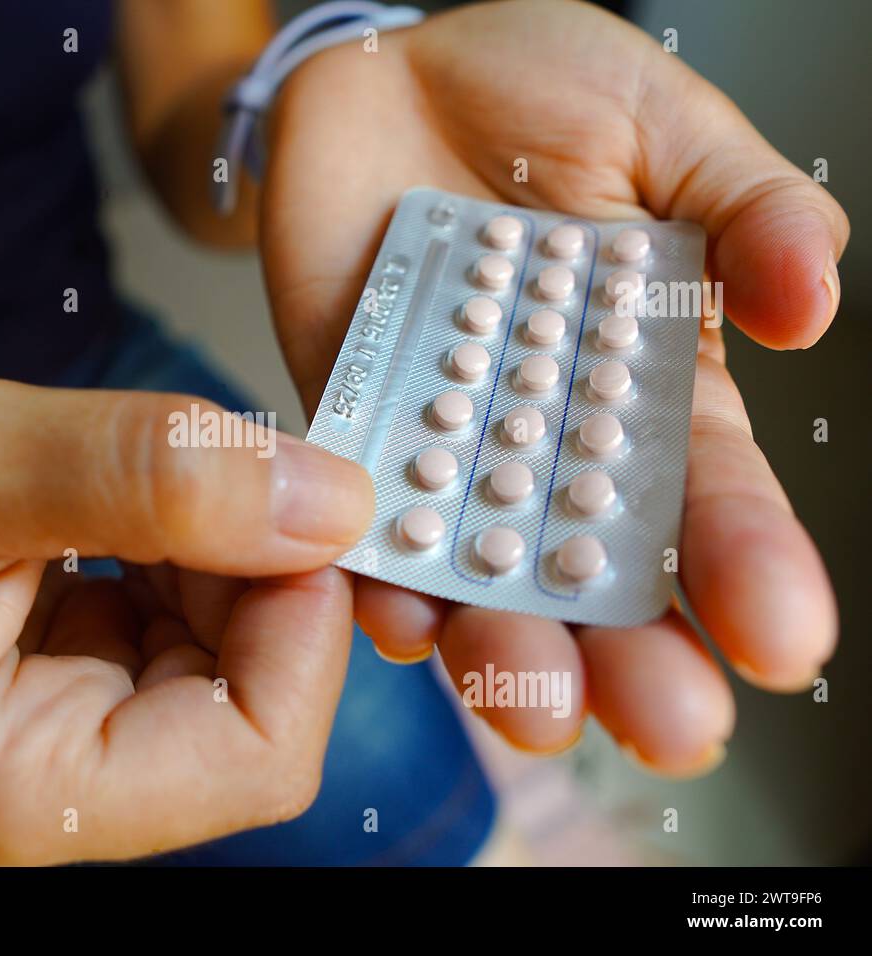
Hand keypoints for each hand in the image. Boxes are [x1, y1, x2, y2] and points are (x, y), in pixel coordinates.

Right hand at [0, 360, 371, 862]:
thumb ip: (152, 476)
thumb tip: (326, 505)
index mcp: (1, 795)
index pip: (255, 760)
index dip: (303, 628)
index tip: (291, 503)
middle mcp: (41, 809)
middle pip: (257, 721)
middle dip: (261, 586)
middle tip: (211, 473)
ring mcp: (64, 765)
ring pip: (239, 679)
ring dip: (227, 568)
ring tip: (134, 488)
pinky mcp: (79, 712)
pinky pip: (198, 652)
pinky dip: (196, 569)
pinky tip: (130, 517)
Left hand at [259, 0, 846, 773]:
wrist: (388, 74)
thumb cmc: (537, 90)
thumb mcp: (667, 126)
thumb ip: (745, 208)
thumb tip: (810, 301)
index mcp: (651, 383)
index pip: (709, 495)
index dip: (747, 565)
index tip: (783, 639)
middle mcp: (553, 439)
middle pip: (600, 572)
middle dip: (635, 652)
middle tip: (669, 724)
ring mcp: (452, 444)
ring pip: (483, 574)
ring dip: (508, 645)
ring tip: (533, 704)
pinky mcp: (357, 430)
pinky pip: (364, 524)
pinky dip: (378, 575)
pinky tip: (400, 618)